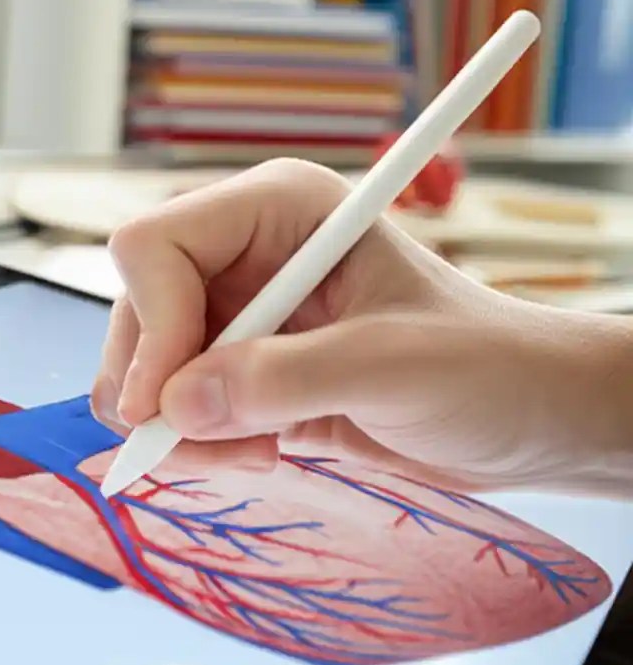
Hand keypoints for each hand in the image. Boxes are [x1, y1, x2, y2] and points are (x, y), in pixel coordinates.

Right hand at [92, 158, 632, 496]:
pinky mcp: (241, 372)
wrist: (528, 420)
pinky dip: (196, 444)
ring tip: (254, 452)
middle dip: (158, 387)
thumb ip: (285, 379)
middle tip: (209, 444)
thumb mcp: (394, 367)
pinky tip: (261, 452)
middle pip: (137, 311)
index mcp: (278, 211)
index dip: (150, 323)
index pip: (155, 247)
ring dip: (179, 426)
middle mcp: (244, 254)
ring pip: (144, 368)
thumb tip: (175, 407)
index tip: (167, 404)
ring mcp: (238, 315)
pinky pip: (174, 408)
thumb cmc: (487, 369)